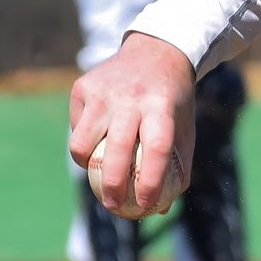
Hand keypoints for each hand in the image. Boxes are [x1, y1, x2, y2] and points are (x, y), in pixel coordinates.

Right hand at [68, 33, 195, 216]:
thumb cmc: (172, 100)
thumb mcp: (184, 126)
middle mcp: (130, 98)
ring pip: (81, 143)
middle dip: (113, 186)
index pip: (157, 149)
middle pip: (116, 150)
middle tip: (113, 205)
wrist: (156, 51)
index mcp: (161, 106)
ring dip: (87, 166)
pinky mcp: (82, 88)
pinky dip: (84, 143)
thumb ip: (177, 166)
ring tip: (99, 173)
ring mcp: (102, 92)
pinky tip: (97, 140)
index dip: (151, 181)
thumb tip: (159, 208)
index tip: (147, 205)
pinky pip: (76, 129)